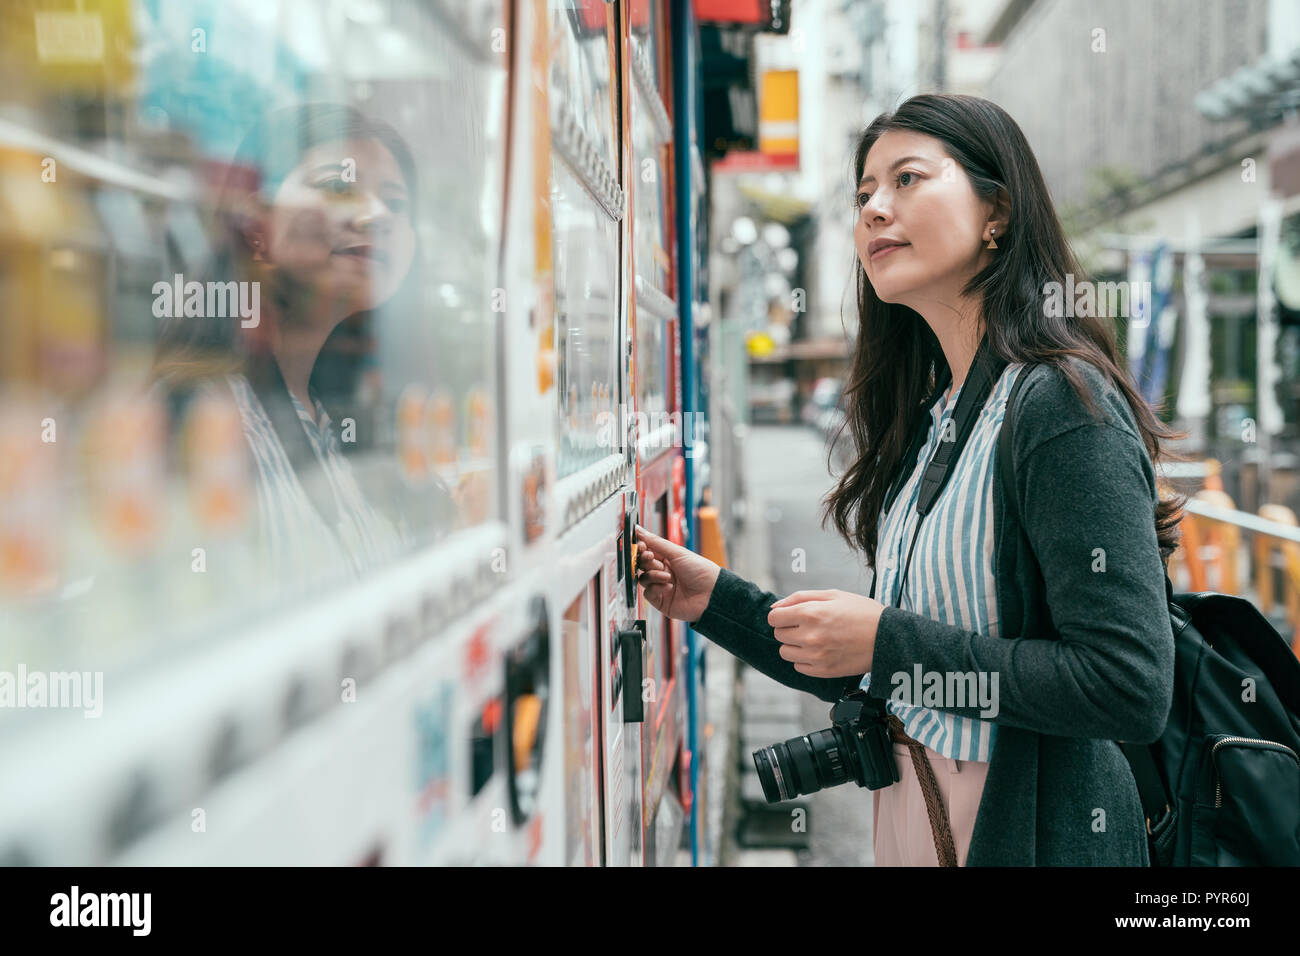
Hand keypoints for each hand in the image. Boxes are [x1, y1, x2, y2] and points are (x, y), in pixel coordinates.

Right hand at [634, 524, 720, 623]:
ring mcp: (661, 586)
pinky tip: (668, 587)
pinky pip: (648, 593)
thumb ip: (656, 542)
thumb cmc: (701, 571)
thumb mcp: (677, 552)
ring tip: (667, 576)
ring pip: (644, 578)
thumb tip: (639, 530)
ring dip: (653, 575)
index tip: (640, 545)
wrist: (711, 593)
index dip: (642, 548)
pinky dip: (656, 588)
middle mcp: (663, 572)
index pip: (647, 551)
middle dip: (646, 560)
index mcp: (667, 558)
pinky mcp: (660, 601)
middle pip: (643, 564)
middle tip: (651, 558)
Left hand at [766, 589, 884, 677]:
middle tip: (809, 625)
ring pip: (785, 652)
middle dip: (789, 628)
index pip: (773, 618)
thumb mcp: (832, 594)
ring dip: (795, 645)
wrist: (888, 638)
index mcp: (810, 613)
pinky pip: (799, 666)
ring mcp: (816, 656)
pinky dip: (805, 659)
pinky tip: (821, 650)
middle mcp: (809, 636)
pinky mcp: (823, 671)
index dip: (782, 615)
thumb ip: (799, 598)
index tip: (792, 615)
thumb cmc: (861, 612)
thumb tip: (774, 608)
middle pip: (778, 635)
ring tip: (815, 638)